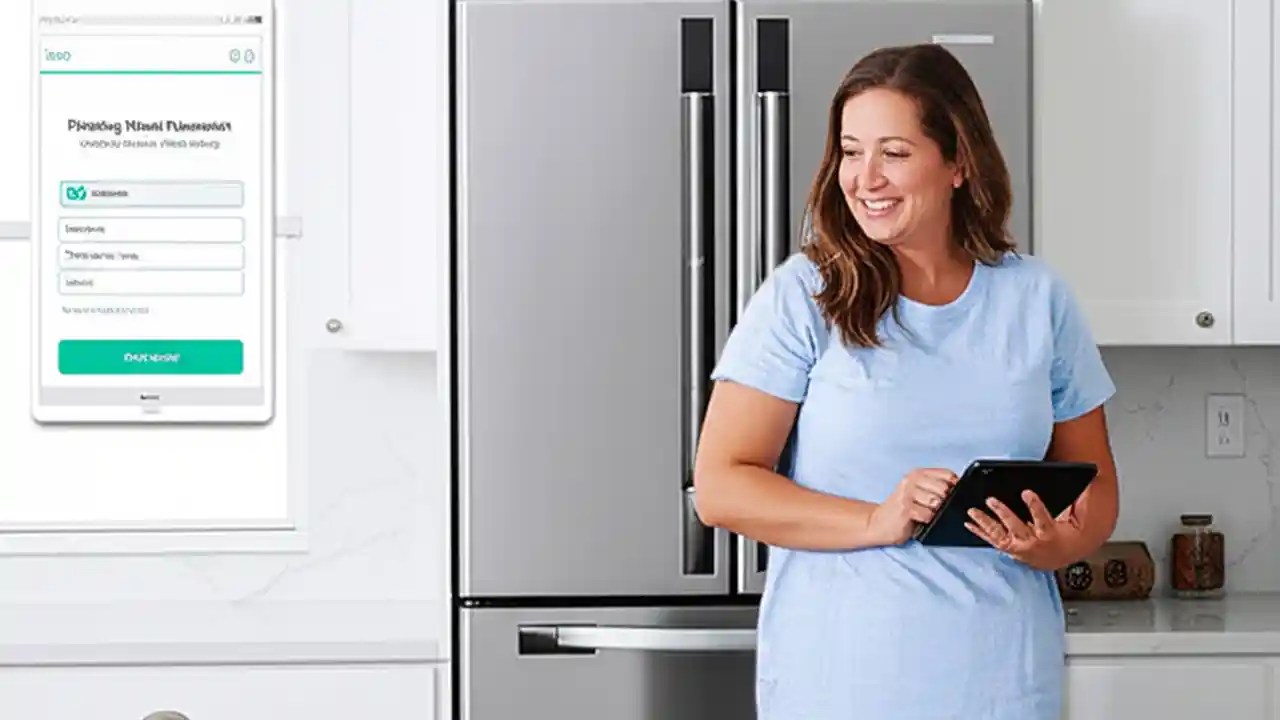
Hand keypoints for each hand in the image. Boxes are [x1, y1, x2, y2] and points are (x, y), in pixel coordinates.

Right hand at [866, 468, 958, 545]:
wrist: (878, 523)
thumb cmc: (903, 509)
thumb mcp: (918, 493)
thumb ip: (935, 487)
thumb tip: (959, 490)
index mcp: (918, 473)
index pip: (947, 474)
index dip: (954, 487)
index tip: (950, 497)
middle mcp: (911, 480)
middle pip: (944, 488)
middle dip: (944, 501)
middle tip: (933, 509)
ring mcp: (907, 494)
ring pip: (937, 502)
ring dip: (935, 512)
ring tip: (925, 514)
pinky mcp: (905, 509)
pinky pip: (928, 515)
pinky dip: (927, 520)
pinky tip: (919, 520)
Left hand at [965, 490, 1083, 569]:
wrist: (1061, 556)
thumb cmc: (1066, 533)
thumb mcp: (1078, 516)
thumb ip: (1080, 496)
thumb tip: (1088, 473)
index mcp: (1051, 535)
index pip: (1044, 520)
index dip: (1035, 506)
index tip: (1027, 492)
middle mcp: (1033, 544)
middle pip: (1017, 528)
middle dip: (1004, 514)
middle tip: (991, 500)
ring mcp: (1019, 548)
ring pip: (1001, 536)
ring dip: (986, 523)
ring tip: (973, 510)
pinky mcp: (1009, 548)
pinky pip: (993, 541)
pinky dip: (980, 532)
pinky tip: (968, 523)